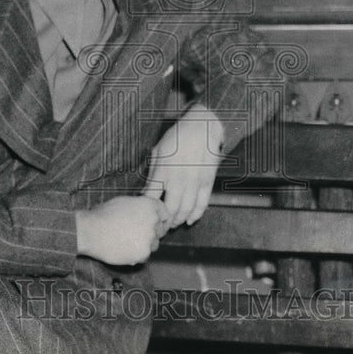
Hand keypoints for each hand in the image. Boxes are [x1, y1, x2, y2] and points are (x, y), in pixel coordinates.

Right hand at [76, 195, 168, 265]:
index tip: (156, 225)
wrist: (90, 230)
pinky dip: (137, 255)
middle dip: (151, 233)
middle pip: (160, 230)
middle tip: (135, 235)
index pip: (165, 214)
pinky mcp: (144, 252)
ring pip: (154, 244)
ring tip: (126, 242)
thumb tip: (148, 213)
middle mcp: (153, 220)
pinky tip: (123, 249)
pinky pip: (145, 256)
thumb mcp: (124, 202)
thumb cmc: (103, 215)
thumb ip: (140, 207)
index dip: (161, 221)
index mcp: (150, 205)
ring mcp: (149, 237)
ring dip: (144, 245)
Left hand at [143, 105, 223, 228]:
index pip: (151, 198)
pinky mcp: (208, 182)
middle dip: (163, 222)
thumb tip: (146, 192)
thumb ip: (152, 172)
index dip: (147, 211)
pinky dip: (196, 215)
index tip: (144, 215)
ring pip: (186, 210)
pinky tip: (189, 220)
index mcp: (163, 171)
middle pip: (170, 210)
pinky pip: (202, 204)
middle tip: (158, 227)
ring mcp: (195, 182)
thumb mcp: (158, 150)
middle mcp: (179, 179)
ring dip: (178, 221)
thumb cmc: (177, 137)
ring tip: (171, 224)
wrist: (203, 126)